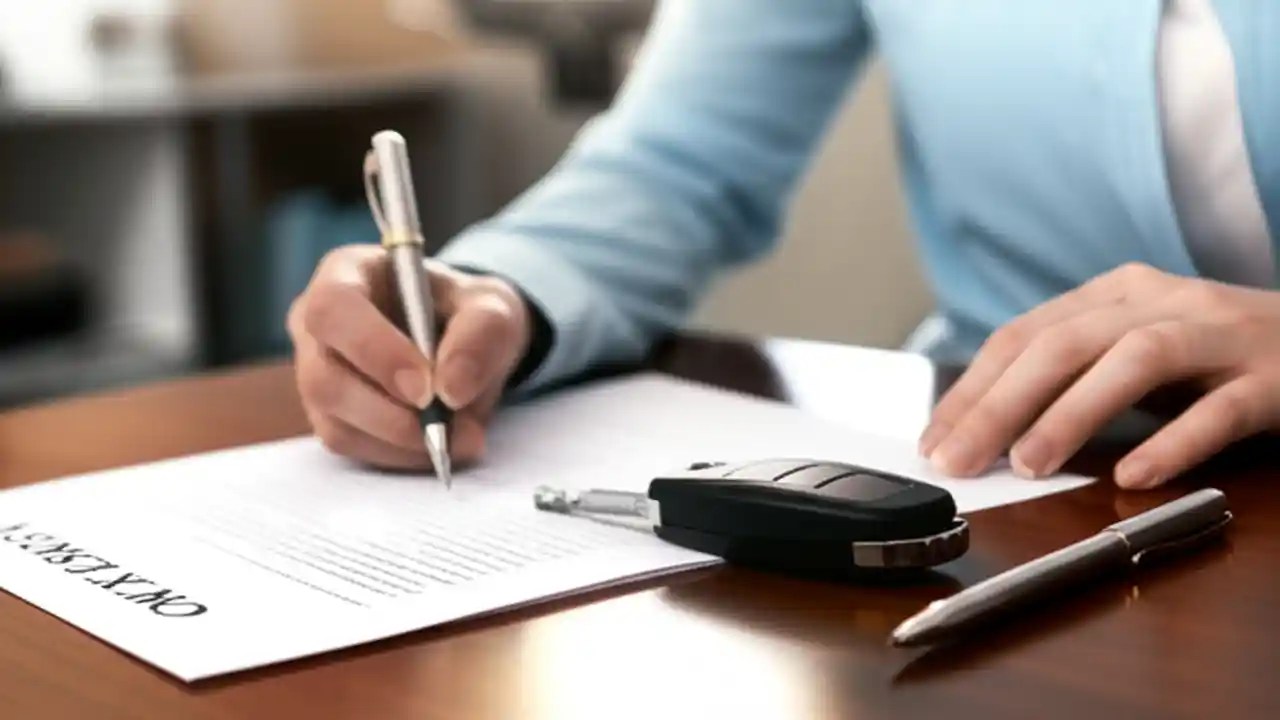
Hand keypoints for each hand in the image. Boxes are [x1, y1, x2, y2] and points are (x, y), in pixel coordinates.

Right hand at [288, 245, 532, 469]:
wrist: (463, 343)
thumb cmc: (466, 312)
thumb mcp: (492, 307)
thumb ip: (481, 334)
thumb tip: (452, 390)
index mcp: (345, 274)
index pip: (334, 309)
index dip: (374, 351)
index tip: (425, 388)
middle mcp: (316, 325)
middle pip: (323, 378)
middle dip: (388, 414)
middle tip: (447, 428)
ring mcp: (316, 373)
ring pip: (336, 423)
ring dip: (401, 442)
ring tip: (461, 437)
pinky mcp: (331, 416)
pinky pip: (353, 448)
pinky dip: (400, 455)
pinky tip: (440, 444)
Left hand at [919, 263, 1279, 488]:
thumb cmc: (1215, 356)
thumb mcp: (1133, 354)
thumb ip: (1071, 378)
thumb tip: (985, 428)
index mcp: (1116, 295)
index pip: (1024, 335)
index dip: (972, 389)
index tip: (934, 440)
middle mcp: (1162, 303)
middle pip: (1064, 344)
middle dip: (1000, 404)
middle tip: (960, 459)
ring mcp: (1221, 337)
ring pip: (1135, 361)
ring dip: (1073, 414)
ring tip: (1029, 464)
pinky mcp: (1274, 379)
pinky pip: (1219, 409)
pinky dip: (1173, 442)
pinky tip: (1134, 476)